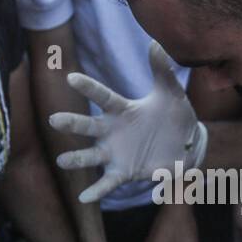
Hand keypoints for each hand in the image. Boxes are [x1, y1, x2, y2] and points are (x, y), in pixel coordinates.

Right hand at [49, 43, 205, 203]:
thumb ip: (162, 70)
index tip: (71, 78)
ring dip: (77, 159)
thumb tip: (155, 42)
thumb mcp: (172, 92)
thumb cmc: (175, 115)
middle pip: (89, 126)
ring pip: (91, 156)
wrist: (187, 144)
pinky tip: (84, 199)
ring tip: (61, 161)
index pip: (103, 97)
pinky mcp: (123, 172)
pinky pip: (107, 183)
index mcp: (123, 110)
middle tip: (54, 120)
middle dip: (72, 124)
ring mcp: (115, 153)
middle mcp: (112, 131)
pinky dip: (97, 191)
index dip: (89, 87)